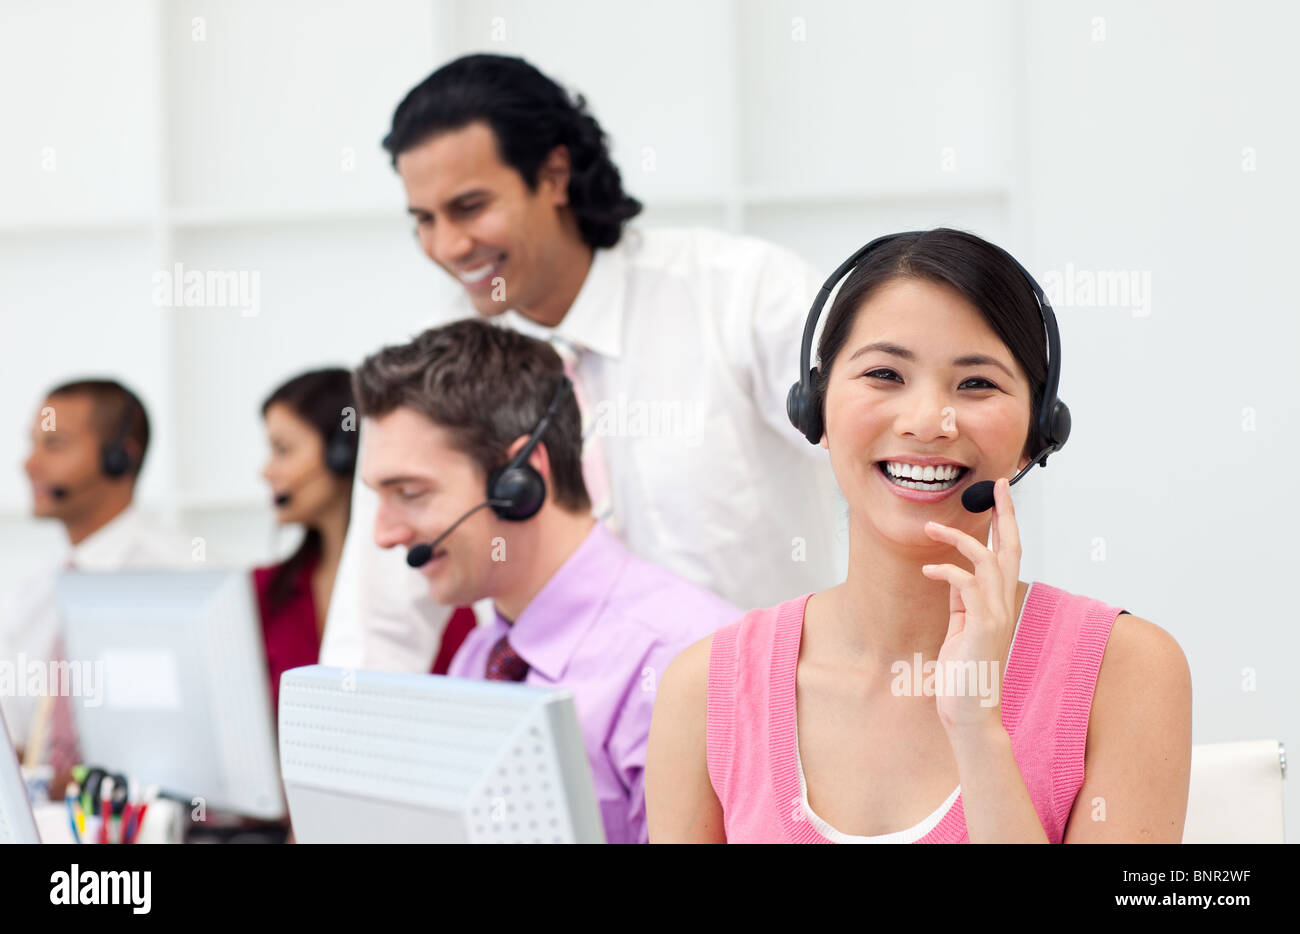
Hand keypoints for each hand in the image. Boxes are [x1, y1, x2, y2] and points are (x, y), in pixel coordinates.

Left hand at [920, 477, 1021, 737]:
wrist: (970, 709)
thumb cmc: (964, 670)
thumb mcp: (961, 625)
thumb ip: (962, 599)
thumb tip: (951, 571)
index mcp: (999, 601)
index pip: (1008, 553)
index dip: (1006, 522)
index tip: (1000, 494)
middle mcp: (1004, 603)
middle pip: (1011, 548)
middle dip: (1005, 514)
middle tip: (997, 485)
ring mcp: (996, 615)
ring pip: (987, 561)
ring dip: (959, 538)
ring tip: (932, 526)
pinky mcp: (982, 627)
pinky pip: (967, 587)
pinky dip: (948, 571)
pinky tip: (929, 568)